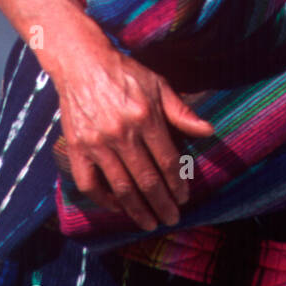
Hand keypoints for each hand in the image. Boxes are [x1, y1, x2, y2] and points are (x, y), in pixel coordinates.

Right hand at [50, 35, 215, 232]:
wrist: (82, 62)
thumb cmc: (124, 73)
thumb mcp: (157, 84)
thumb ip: (180, 111)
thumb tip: (208, 130)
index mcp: (145, 117)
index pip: (167, 161)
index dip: (178, 184)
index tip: (184, 198)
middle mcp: (122, 133)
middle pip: (147, 180)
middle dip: (162, 204)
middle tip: (172, 219)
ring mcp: (97, 143)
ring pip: (121, 187)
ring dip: (137, 210)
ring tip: (149, 222)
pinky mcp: (77, 147)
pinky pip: (89, 183)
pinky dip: (103, 199)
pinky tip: (117, 206)